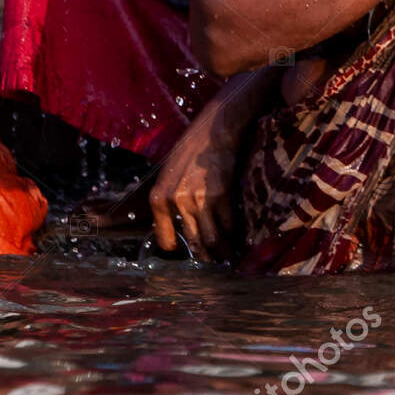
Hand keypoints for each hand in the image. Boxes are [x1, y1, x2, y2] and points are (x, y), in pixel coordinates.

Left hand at [150, 119, 238, 262]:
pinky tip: (235, 234)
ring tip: (226, 255)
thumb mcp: (167, 176)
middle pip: (193, 244)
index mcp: (159, 199)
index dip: (177, 249)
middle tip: (211, 263)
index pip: (165, 240)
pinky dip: (233, 233)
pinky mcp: (221, 195)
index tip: (187, 252)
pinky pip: (228, 225)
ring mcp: (199, 200)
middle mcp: (177, 202)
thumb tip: (177, 227)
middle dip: (204, 258)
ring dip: (221, 251)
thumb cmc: (188, 152)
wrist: (212, 131)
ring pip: (212, 240)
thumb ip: (168, 202)